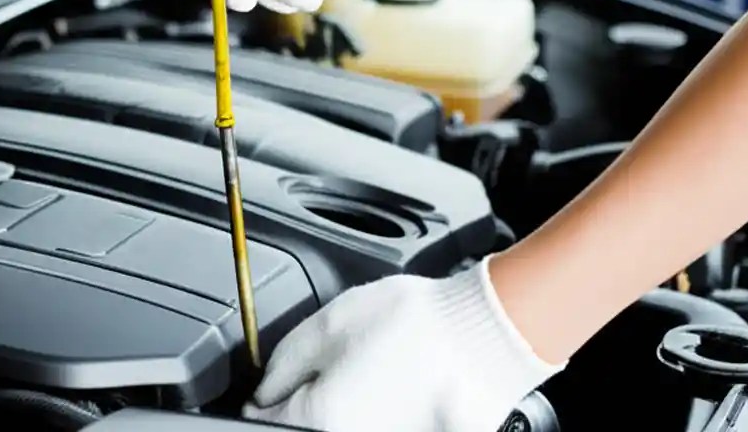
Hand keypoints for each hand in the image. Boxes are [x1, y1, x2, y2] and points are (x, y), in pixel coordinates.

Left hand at [243, 257, 563, 431]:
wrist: (485, 335)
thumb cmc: (414, 325)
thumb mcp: (327, 324)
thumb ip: (283, 363)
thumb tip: (263, 391)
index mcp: (316, 419)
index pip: (262, 420)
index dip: (265, 396)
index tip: (274, 384)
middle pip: (302, 427)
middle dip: (305, 402)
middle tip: (331, 369)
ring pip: (341, 427)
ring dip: (343, 408)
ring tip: (370, 373)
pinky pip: (378, 424)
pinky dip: (378, 412)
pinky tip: (393, 386)